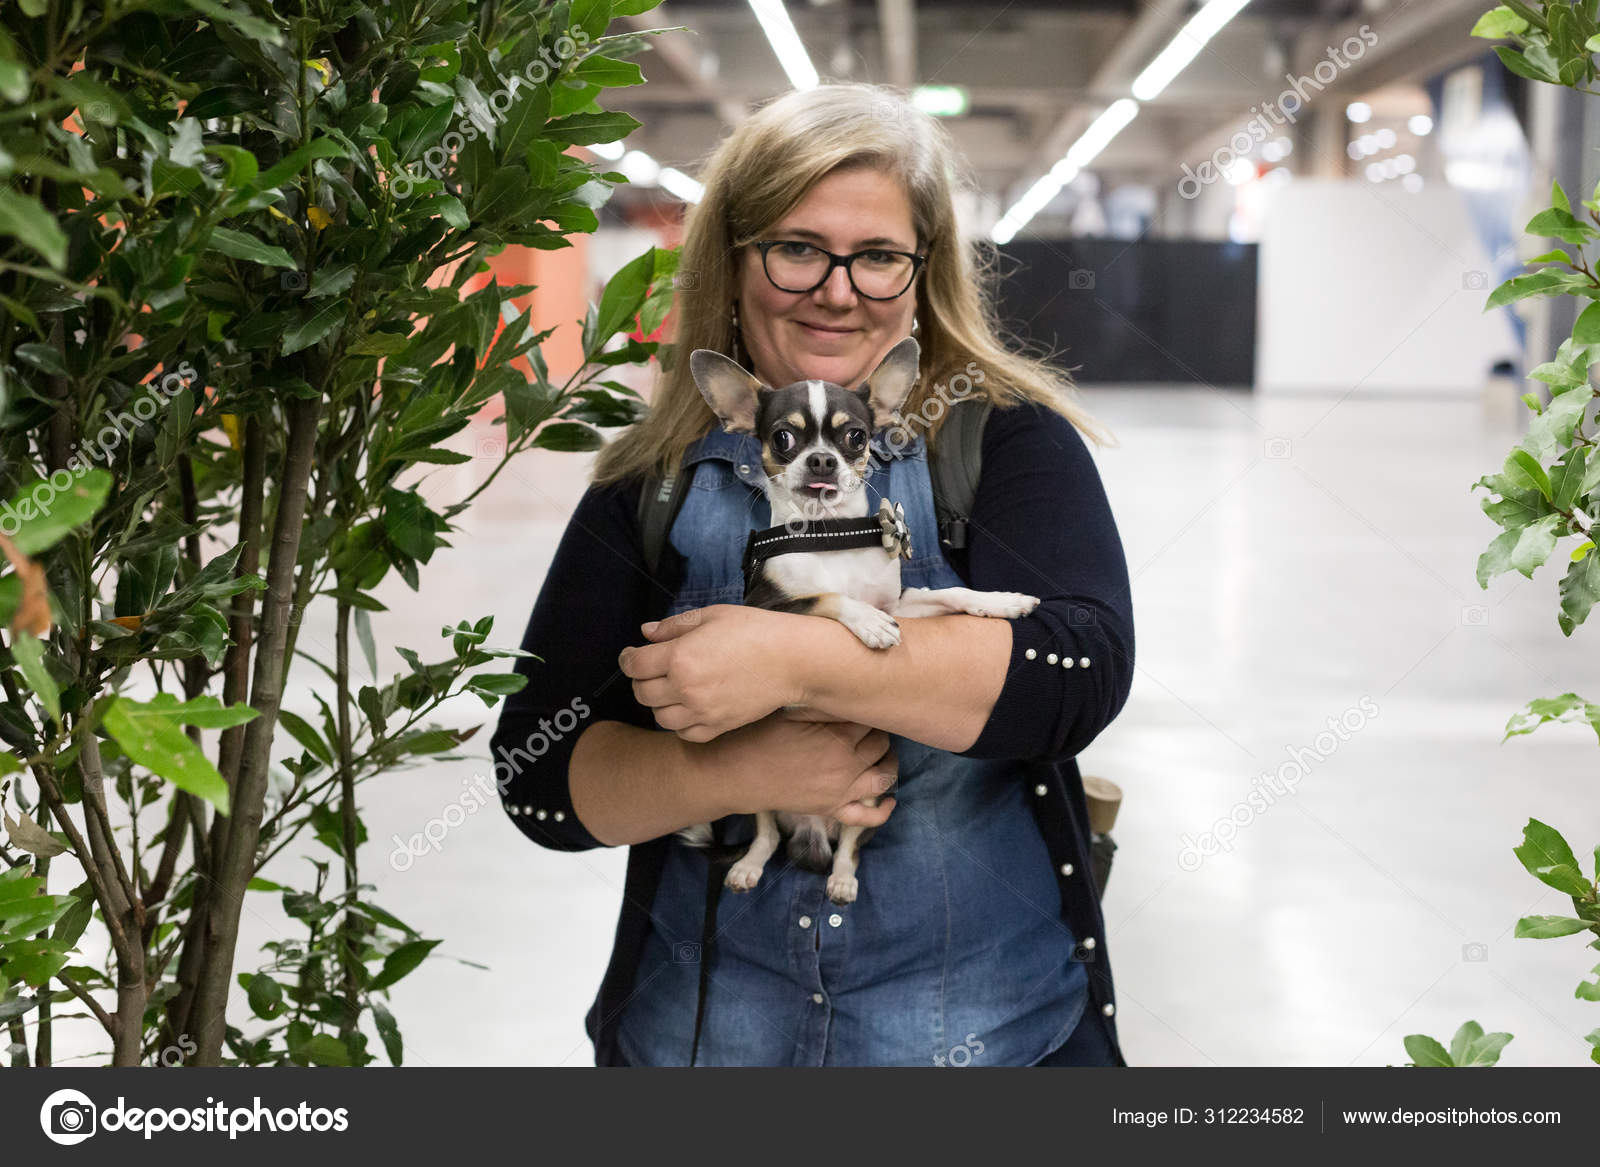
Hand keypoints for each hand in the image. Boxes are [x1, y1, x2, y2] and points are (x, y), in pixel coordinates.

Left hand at [620, 605, 805, 740]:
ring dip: (659, 702)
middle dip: (642, 679)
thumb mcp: (712, 615)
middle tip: (654, 668)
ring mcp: (702, 711)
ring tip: (672, 688)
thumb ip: (673, 626)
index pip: (634, 666)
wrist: (792, 660)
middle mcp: (686, 688)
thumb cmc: (754, 630)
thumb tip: (646, 633)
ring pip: (659, 717)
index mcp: (680, 656)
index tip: (633, 655)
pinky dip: (680, 722)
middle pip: (642, 693)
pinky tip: (690, 706)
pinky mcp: (718, 726)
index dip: (628, 659)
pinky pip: (684, 733)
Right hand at [699, 713, 898, 826]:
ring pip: (884, 777)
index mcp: (837, 736)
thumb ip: (824, 706)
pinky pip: (867, 816)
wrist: (735, 774)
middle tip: (868, 725)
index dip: (869, 709)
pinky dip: (884, 810)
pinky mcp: (831, 809)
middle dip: (879, 733)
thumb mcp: (791, 712)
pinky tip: (889, 800)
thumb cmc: (759, 737)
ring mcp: (841, 790)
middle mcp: (846, 764)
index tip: (865, 703)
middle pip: (882, 744)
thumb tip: (849, 693)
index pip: (871, 719)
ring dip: (889, 764)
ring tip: (882, 753)